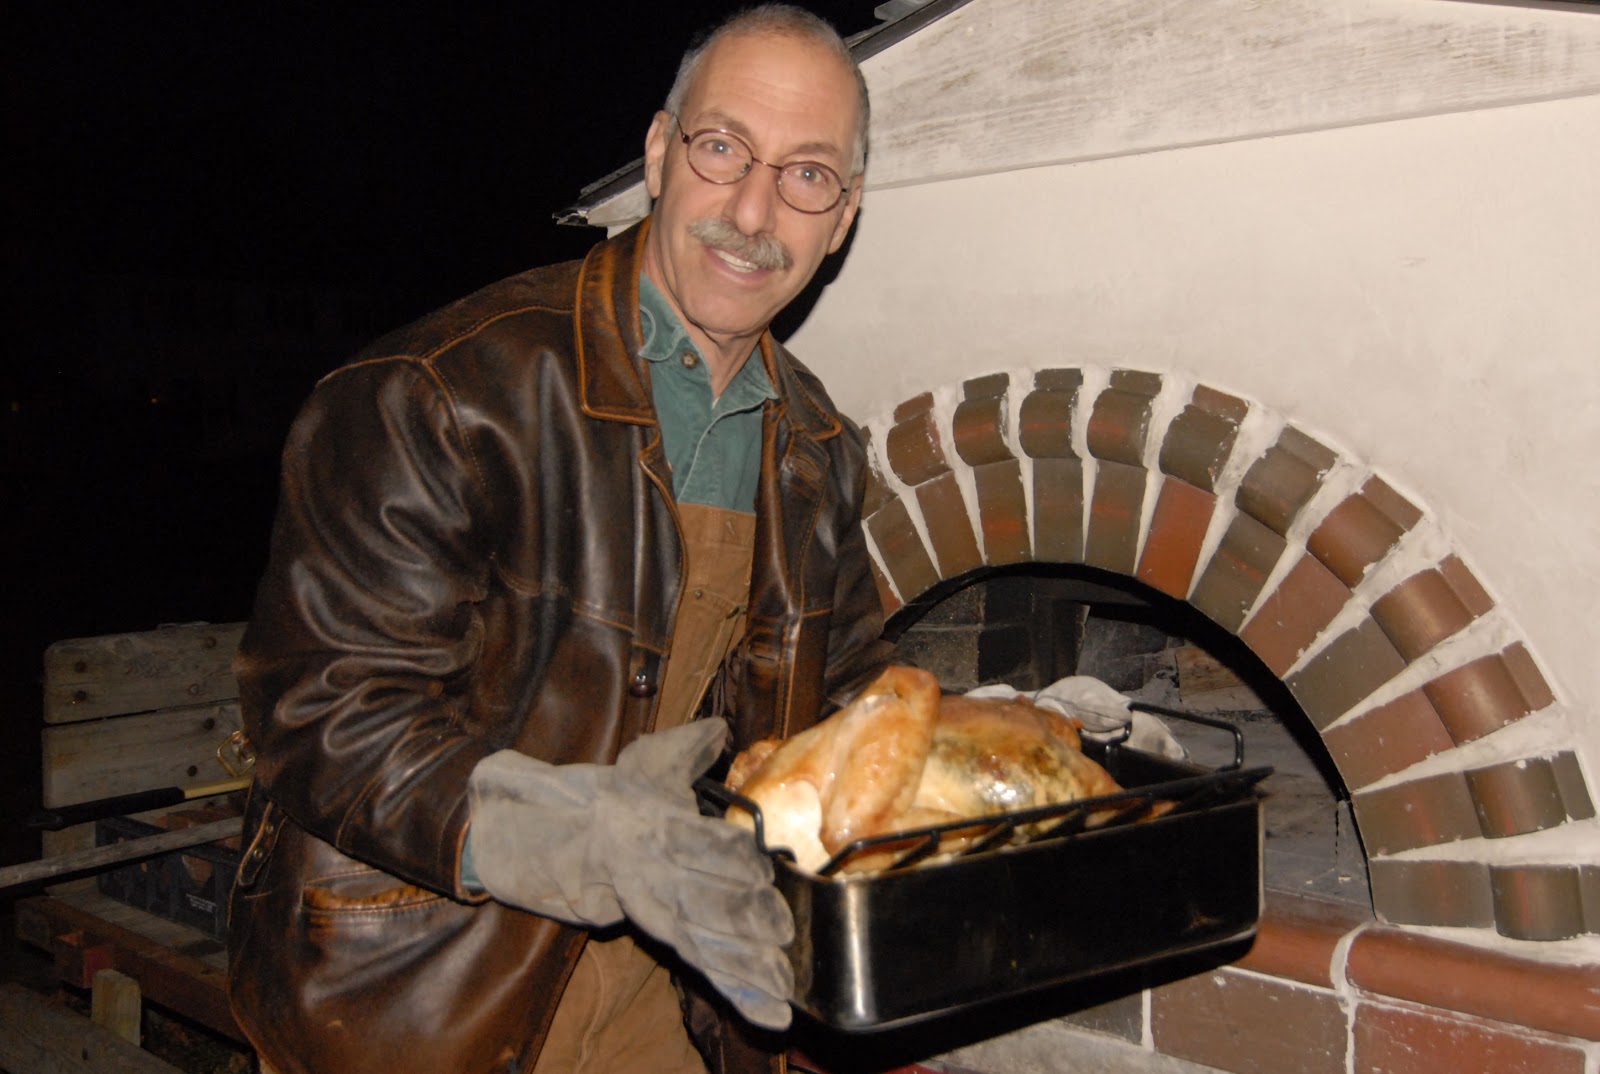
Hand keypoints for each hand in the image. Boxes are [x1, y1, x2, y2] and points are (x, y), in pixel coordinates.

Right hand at [467, 719, 794, 1028]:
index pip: (704, 845)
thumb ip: (690, 749)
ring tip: (784, 982)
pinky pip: (702, 963)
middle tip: (782, 930)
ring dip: (746, 963)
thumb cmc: (610, 795)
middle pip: (707, 898)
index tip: (762, 871)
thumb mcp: (648, 762)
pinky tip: (770, 1012)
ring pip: (706, 939)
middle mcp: (660, 868)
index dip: (732, 862)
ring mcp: (657, 906)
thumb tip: (721, 731)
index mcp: (662, 824)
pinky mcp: (660, 932)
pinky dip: (737, 989)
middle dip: (746, 917)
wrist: (549, 834)